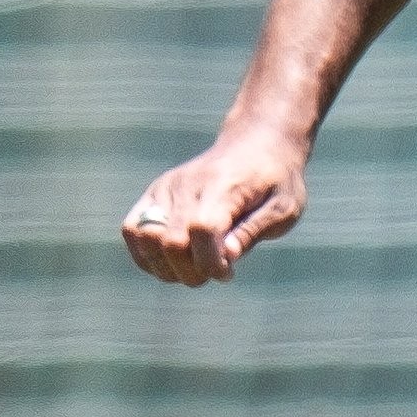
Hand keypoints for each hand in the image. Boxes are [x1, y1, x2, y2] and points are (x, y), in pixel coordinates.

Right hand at [121, 126, 308, 284]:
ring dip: (166, 267)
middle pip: (171, 242)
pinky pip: (132, 230)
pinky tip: (174, 261)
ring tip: (194, 267)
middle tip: (216, 271)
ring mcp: (166, 187)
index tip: (229, 272)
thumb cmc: (276, 180)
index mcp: (223, 187)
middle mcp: (188, 185)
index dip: (211, 263)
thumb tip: (225, 257)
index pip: (202, 230)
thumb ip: (253, 232)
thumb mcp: (284, 207)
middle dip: (192, 272)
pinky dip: (147, 255)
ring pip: (144, 238)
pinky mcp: (155, 193)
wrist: (256, 144)